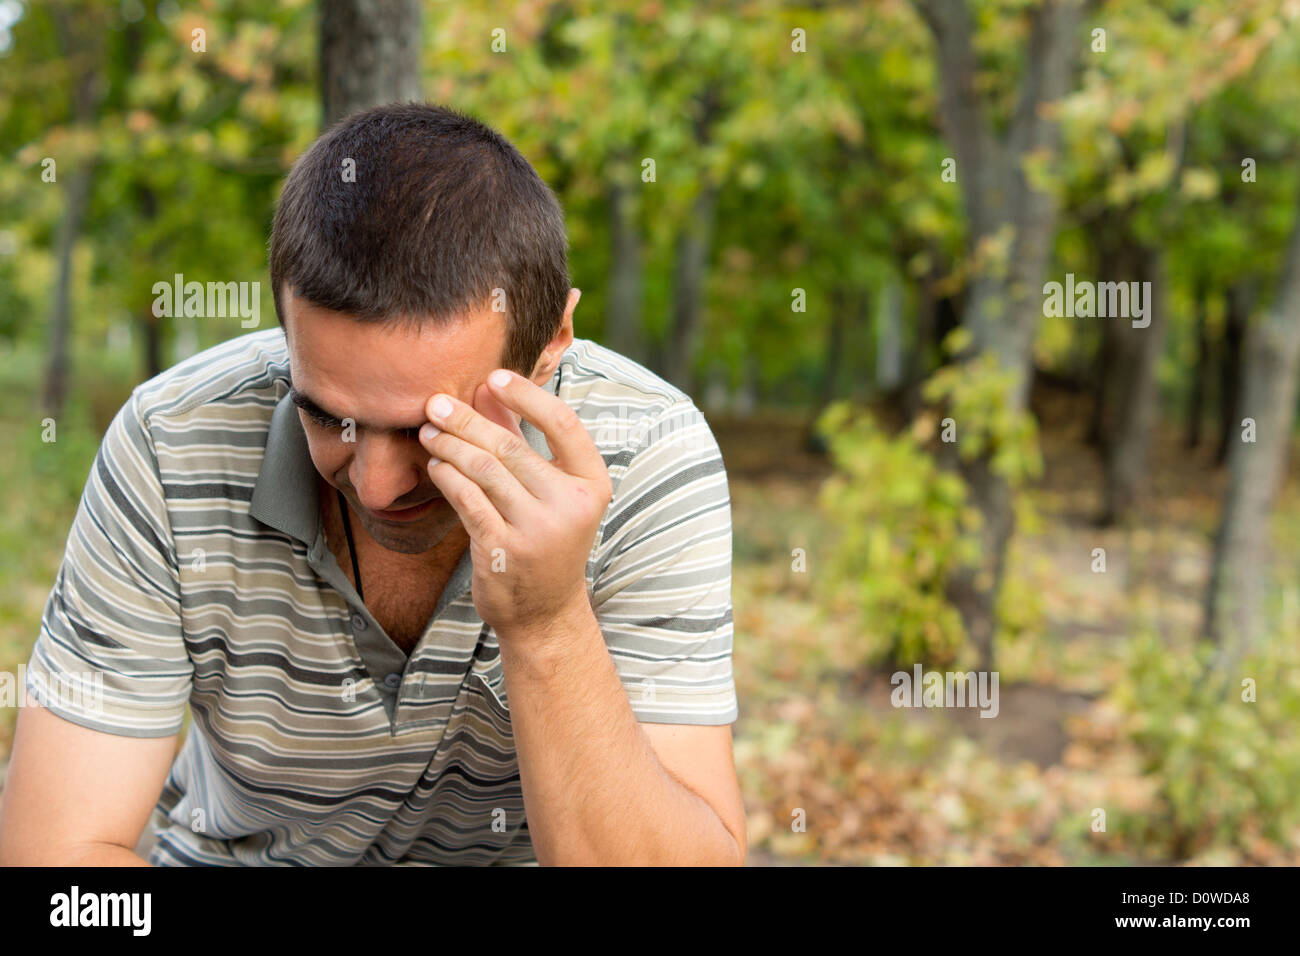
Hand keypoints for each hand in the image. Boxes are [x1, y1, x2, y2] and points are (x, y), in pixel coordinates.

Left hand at [419, 368, 612, 636]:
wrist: (544, 610)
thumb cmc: (546, 537)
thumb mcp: (548, 489)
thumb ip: (523, 437)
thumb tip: (489, 386)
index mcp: (593, 484)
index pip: (564, 424)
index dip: (528, 396)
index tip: (494, 376)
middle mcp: (571, 506)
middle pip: (511, 447)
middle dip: (467, 420)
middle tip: (435, 402)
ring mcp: (538, 531)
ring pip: (484, 471)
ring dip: (450, 446)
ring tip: (429, 432)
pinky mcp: (503, 550)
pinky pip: (467, 500)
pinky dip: (447, 477)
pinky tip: (436, 466)